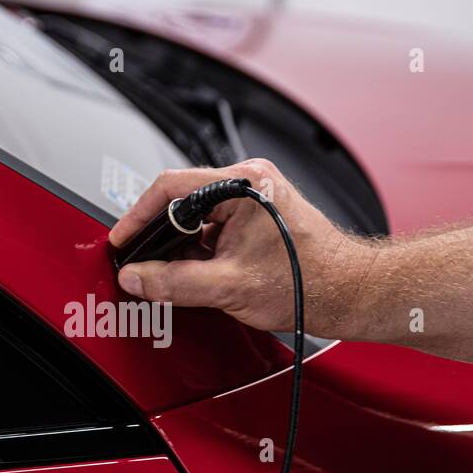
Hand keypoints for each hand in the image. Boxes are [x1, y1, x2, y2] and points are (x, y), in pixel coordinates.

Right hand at [108, 158, 375, 335]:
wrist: (349, 291)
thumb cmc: (310, 281)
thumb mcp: (229, 287)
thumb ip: (174, 283)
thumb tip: (136, 278)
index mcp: (243, 183)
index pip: (170, 188)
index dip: (138, 217)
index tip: (122, 241)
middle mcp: (250, 181)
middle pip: (181, 202)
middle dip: (159, 237)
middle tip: (141, 264)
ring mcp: (256, 196)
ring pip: (197, 217)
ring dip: (181, 247)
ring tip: (175, 276)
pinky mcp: (259, 214)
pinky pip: (215, 226)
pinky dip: (200, 250)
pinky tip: (199, 274)